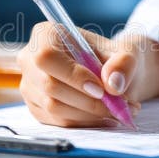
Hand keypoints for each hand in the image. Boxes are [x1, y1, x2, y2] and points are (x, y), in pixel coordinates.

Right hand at [17, 22, 158, 127]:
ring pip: (54, 107)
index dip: (72, 75)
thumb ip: (124, 64)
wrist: (113, 74)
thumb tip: (113, 84)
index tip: (101, 89)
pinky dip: (85, 122)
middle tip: (117, 105)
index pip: (47, 56)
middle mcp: (31, 59)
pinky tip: (104, 117)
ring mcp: (30, 86)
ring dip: (89, 114)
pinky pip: (58, 121)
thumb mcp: (128, 53)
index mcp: (46, 34)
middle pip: (49, 86)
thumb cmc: (115, 58)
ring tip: (118, 111)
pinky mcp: (37, 108)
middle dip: (87, 101)